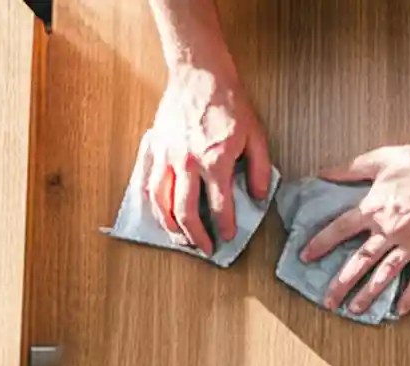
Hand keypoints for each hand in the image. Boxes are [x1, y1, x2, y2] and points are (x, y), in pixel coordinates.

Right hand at [144, 65, 270, 254]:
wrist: (199, 74)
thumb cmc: (229, 102)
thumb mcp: (256, 135)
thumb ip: (260, 169)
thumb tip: (259, 196)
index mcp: (215, 161)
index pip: (219, 206)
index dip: (225, 226)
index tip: (227, 236)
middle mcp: (188, 163)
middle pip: (186, 212)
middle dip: (196, 236)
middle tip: (204, 248)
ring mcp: (167, 156)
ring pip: (162, 202)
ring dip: (170, 226)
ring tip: (180, 238)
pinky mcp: (155, 148)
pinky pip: (149, 182)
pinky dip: (153, 202)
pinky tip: (160, 212)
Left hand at [301, 136, 409, 315]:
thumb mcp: (379, 159)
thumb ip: (349, 169)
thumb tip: (322, 173)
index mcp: (374, 208)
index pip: (340, 230)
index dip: (320, 244)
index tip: (305, 258)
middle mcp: (389, 230)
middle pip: (359, 261)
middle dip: (341, 283)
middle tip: (328, 302)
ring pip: (385, 274)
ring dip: (368, 294)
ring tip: (355, 310)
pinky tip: (399, 311)